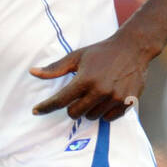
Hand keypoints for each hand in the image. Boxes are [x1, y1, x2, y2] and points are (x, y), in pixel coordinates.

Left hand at [30, 30, 156, 120]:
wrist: (133, 48)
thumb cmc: (102, 52)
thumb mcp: (77, 56)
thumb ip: (55, 68)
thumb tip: (33, 72)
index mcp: (86, 79)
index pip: (60, 100)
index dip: (46, 107)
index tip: (36, 111)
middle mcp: (100, 91)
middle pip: (75, 113)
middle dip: (73, 107)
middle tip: (79, 95)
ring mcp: (114, 98)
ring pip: (92, 116)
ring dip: (89, 109)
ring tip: (96, 94)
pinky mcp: (127, 103)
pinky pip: (108, 119)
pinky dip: (104, 112)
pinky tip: (106, 99)